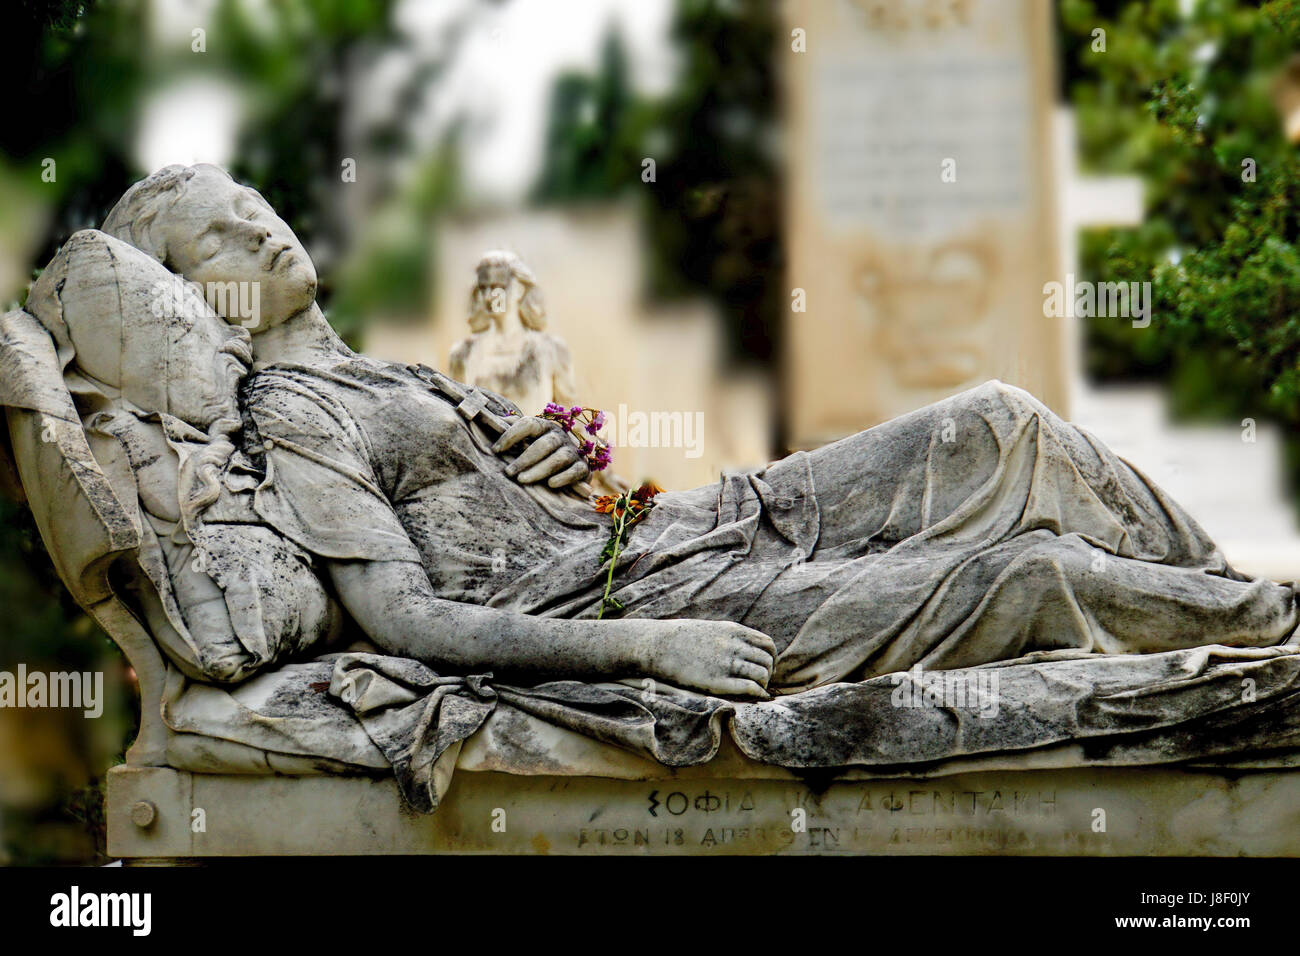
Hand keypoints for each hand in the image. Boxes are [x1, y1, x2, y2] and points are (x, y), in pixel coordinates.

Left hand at [492, 416, 590, 487]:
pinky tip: (550, 484)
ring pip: (559, 458)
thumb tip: (491, 419)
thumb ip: (512, 428)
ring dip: (540, 469)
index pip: (529, 424)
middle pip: (544, 444)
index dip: (511, 435)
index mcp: (544, 426)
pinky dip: (564, 477)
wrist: (571, 465)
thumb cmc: (539, 452)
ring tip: (522, 480)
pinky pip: (576, 471)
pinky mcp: (583, 468)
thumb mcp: (526, 438)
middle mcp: (560, 436)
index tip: (495, 450)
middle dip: (525, 458)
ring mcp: (573, 451)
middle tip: (508, 472)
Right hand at [639, 620, 775, 698]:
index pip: (767, 644)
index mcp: (732, 631)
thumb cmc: (679, 638)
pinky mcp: (717, 681)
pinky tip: (754, 697)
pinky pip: (750, 687)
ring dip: (763, 684)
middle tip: (759, 682)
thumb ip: (729, 637)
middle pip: (767, 660)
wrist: (656, 645)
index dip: (770, 658)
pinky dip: (758, 693)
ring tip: (753, 691)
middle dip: (768, 673)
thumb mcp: (709, 629)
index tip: (764, 667)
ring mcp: (726, 663)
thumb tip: (741, 648)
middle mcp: (733, 645)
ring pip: (762, 674)